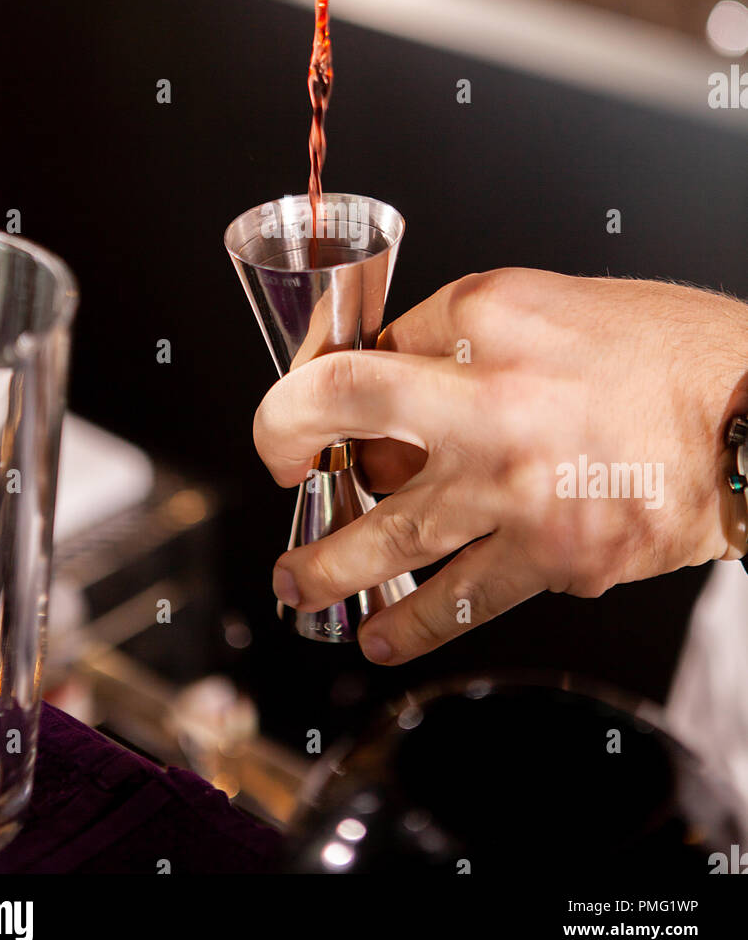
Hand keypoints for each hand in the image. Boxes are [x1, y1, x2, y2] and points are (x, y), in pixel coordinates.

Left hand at [254, 269, 747, 664]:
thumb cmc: (658, 351)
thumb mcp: (541, 302)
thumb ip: (444, 333)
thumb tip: (370, 372)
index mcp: (487, 333)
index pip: (351, 368)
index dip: (295, 399)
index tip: (287, 419)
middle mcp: (495, 414)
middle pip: (356, 457)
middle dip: (297, 480)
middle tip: (282, 491)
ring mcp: (524, 499)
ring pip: (394, 549)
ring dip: (331, 573)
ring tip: (301, 589)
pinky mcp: (559, 563)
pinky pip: (465, 604)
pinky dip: (414, 627)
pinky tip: (386, 638)